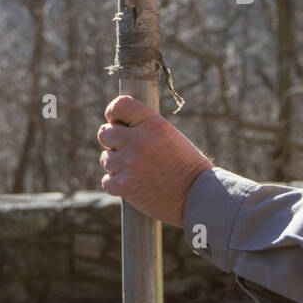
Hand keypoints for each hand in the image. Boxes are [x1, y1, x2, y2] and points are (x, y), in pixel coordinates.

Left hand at [97, 95, 212, 227]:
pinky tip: (132, 185)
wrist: (197, 196)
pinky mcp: (125, 185)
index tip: (117, 122)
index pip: (120, 105)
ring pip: (106, 158)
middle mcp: (139, 141)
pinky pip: (107, 180)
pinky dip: (116, 184)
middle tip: (126, 150)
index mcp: (153, 124)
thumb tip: (119, 126)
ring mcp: (130, 163)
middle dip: (112, 141)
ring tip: (136, 170)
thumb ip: (145, 128)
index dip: (113, 113)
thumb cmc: (186, 166)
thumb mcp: (170, 136)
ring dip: (116, 164)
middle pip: (105, 133)